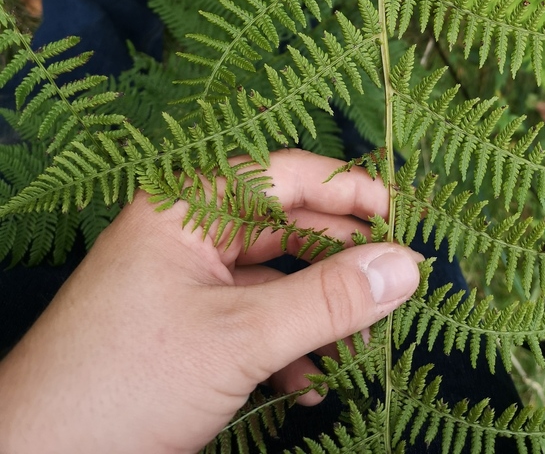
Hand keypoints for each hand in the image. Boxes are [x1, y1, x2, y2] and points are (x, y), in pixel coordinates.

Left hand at [0, 149, 421, 453]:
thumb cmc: (123, 381)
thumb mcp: (239, 337)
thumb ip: (327, 299)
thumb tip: (405, 266)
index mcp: (188, 205)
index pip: (285, 175)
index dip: (347, 191)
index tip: (403, 216)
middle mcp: (190, 232)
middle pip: (286, 229)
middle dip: (339, 266)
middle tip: (394, 292)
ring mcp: (189, 282)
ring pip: (276, 280)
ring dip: (319, 316)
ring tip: (357, 351)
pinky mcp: (189, 328)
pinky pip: (255, 320)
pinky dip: (288, 349)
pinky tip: (310, 385)